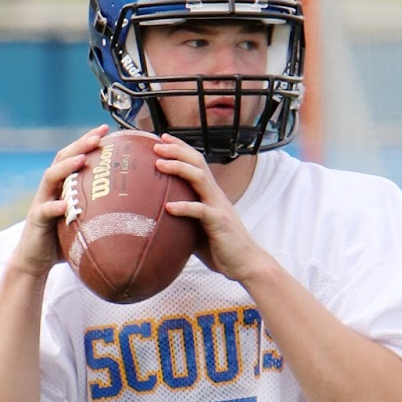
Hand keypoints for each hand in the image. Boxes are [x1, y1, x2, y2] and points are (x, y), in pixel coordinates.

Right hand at [9, 125, 109, 278]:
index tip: (107, 130)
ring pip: (51, 178)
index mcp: (62, 186)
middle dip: (80, 145)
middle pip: (62, 159)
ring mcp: (41, 202)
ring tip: (81, 160)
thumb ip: (102, 215)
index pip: (74, 157)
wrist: (35, 261)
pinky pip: (45, 211)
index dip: (88, 142)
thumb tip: (137, 215)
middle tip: (98, 136)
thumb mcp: (85, 224)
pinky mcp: (36, 220)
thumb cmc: (63, 242)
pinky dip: (55, 206)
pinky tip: (65, 205)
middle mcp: (50, 189)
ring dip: (66, 167)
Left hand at [154, 135, 266, 284]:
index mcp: (211, 194)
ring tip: (159, 164)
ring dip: (178, 168)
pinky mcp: (219, 222)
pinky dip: (184, 207)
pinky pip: (200, 211)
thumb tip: (157, 220)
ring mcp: (218, 207)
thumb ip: (182, 220)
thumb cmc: (221, 248)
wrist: (246, 264)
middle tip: (156, 145)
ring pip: (199, 178)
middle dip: (176, 150)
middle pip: (197, 162)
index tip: (162, 138)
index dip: (181, 147)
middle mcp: (215, 195)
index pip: (196, 162)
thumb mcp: (197, 230)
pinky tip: (168, 207)